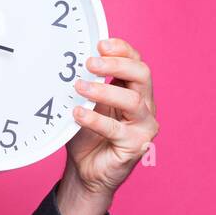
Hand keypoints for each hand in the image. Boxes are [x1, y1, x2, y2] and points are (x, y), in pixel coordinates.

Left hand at [64, 37, 159, 198]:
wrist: (86, 169)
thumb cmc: (87, 134)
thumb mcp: (86, 103)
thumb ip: (87, 84)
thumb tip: (70, 61)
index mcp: (134, 90)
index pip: (136, 62)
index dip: (122, 50)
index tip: (100, 44)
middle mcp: (145, 106)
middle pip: (142, 75)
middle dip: (116, 65)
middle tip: (90, 63)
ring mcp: (144, 126)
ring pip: (134, 101)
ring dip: (104, 91)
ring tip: (79, 87)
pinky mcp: (136, 146)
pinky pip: (116, 129)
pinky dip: (95, 120)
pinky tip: (77, 114)